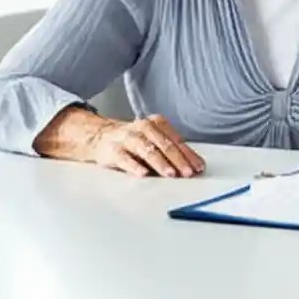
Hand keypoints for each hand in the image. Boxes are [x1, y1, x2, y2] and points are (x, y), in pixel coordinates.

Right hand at [87, 114, 203, 177]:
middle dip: (178, 160)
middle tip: (188, 173)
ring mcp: (127, 137)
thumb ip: (174, 151)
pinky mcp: (113, 149)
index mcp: (157, 123)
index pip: (176, 140)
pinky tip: (143, 174)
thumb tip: (197, 165)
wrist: (100, 137)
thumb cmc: (135, 142)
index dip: (189, 154)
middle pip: (164, 144)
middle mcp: (143, 127)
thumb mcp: (155, 141)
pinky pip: (125, 158)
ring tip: (171, 174)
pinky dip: (134, 166)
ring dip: (161, 163)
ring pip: (147, 150)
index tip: (198, 167)